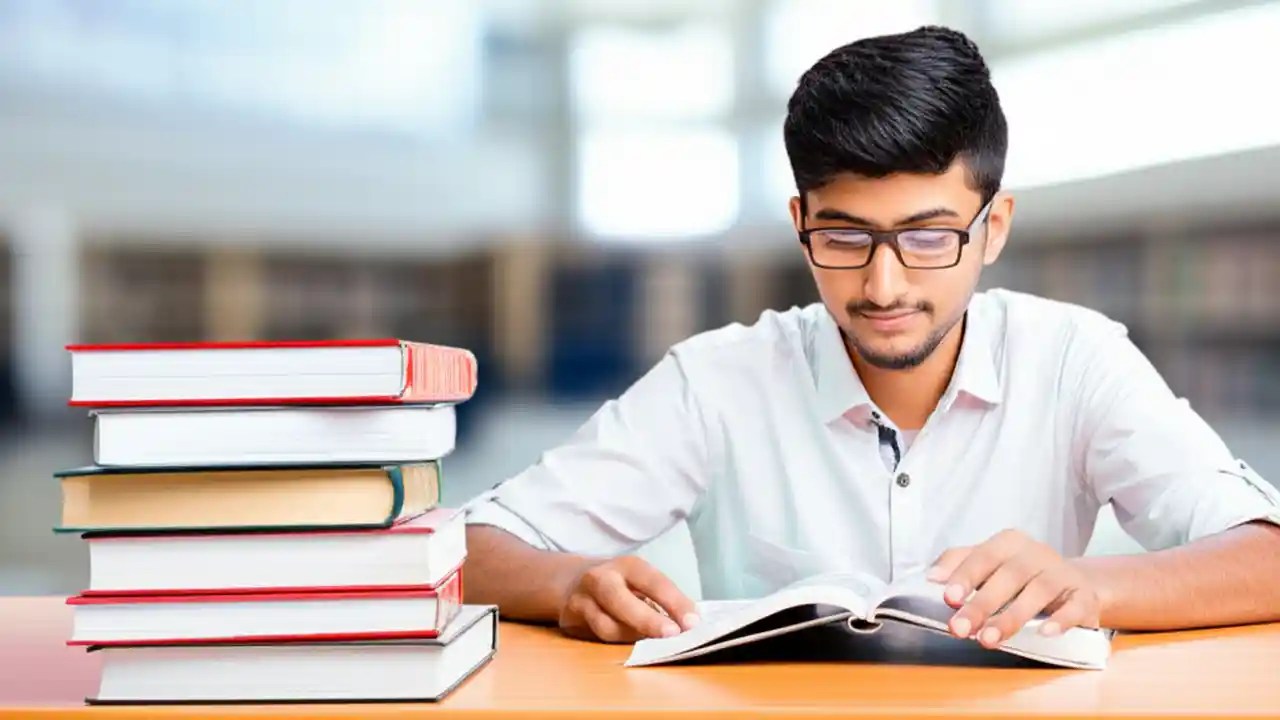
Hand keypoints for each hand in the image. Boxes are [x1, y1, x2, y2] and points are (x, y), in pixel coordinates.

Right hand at [558, 556, 699, 642]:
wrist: (571, 581)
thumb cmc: (620, 585)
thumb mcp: (640, 582)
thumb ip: (662, 599)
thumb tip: (689, 625)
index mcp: (627, 565)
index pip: (653, 581)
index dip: (674, 602)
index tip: (693, 623)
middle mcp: (600, 578)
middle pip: (620, 600)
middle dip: (647, 620)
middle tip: (671, 635)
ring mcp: (581, 599)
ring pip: (606, 626)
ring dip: (632, 638)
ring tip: (652, 644)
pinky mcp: (569, 620)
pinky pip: (595, 637)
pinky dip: (617, 643)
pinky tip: (631, 644)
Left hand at [928, 529, 1103, 648]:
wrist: (1076, 585)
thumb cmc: (1020, 576)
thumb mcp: (989, 565)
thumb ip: (959, 565)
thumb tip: (931, 578)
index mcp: (1009, 542)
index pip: (983, 556)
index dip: (965, 576)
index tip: (948, 598)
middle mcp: (1037, 553)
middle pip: (1008, 576)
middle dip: (981, 604)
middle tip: (960, 629)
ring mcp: (1062, 573)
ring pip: (1038, 592)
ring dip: (1012, 617)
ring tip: (989, 640)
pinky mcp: (1084, 597)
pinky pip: (1074, 607)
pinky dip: (1059, 620)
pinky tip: (1044, 633)